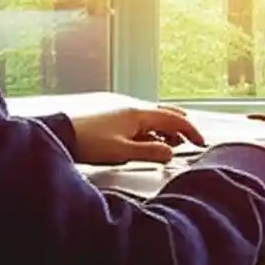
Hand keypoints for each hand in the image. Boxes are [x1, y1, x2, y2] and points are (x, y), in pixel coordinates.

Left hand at [68, 104, 205, 164]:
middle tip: (192, 141)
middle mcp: (133, 111)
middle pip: (165, 114)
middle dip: (181, 127)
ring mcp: (124, 115)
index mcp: (139, 115)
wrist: (62, 133)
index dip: (190, 130)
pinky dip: (153, 133)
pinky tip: (150, 144)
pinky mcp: (115, 122)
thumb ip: (149, 153)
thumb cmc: (89, 142)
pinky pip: (142, 125)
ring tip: (173, 146)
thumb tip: (171, 154)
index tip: (202, 142)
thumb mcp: (122, 152)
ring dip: (167, 131)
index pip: (173, 119)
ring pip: (154, 120)